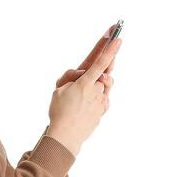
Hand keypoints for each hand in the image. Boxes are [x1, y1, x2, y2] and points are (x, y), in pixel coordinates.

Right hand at [46, 26, 120, 157]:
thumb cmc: (60, 112)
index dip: (110, 50)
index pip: (101, 63)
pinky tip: (84, 108)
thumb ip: (73, 77)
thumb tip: (84, 76)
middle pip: (102, 77)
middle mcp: (97, 91)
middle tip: (80, 87)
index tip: (118, 39)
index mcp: (85, 83)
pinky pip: (102, 100)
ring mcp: (101, 102)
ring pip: (102, 89)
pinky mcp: (103, 111)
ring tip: (79, 101)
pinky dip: (95, 100)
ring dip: (94, 90)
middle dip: (95, 77)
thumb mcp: (59, 89)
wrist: (65, 137)